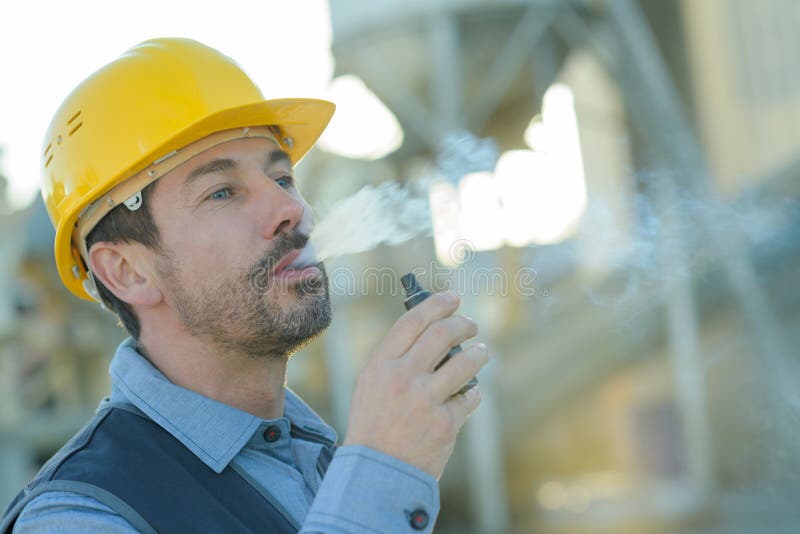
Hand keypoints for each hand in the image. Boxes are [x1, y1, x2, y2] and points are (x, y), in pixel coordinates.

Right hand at [342, 292, 488, 478]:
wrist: (377, 473)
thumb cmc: (374, 426)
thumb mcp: (372, 386)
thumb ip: (396, 359)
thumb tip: (432, 331)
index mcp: (381, 365)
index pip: (412, 321)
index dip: (436, 304)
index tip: (452, 298)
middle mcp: (402, 378)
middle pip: (442, 334)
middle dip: (463, 323)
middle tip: (471, 324)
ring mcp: (425, 400)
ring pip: (466, 362)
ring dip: (479, 353)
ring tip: (482, 352)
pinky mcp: (445, 423)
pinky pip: (470, 396)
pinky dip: (472, 393)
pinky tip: (469, 395)